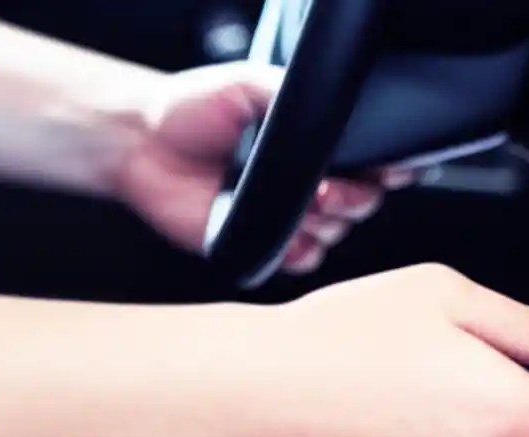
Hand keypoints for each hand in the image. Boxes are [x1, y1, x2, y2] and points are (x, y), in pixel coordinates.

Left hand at [116, 62, 411, 273]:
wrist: (141, 144)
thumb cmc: (188, 109)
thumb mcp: (247, 84)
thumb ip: (292, 93)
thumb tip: (329, 105)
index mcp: (313, 144)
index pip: (369, 162)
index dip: (385, 169)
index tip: (386, 169)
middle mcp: (307, 181)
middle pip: (363, 202)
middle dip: (356, 198)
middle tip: (329, 188)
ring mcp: (288, 215)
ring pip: (336, 232)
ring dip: (325, 222)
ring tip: (302, 203)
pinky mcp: (262, 243)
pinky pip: (301, 260)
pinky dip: (301, 251)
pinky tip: (288, 234)